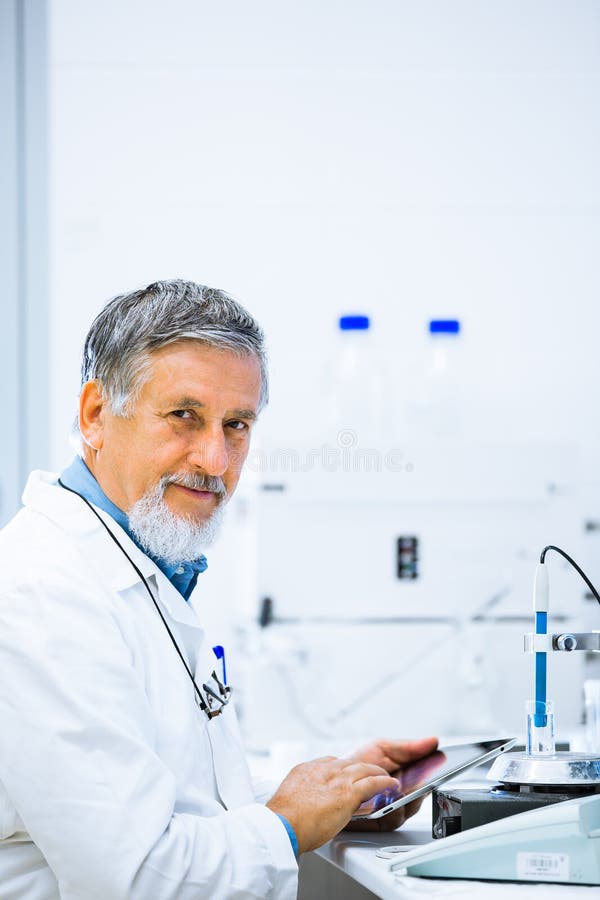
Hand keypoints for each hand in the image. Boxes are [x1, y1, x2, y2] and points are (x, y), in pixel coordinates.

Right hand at [266, 756, 399, 853]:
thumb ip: (301, 797)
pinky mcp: (348, 793)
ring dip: (376, 771)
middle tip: (370, 772)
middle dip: (361, 768)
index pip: (329, 762)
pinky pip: (373, 782)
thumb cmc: (283, 820)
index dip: (341, 768)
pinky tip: (391, 784)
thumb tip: (304, 807)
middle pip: (348, 763)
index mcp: (306, 770)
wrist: (283, 825)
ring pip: (363, 769)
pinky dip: (384, 782)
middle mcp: (323, 770)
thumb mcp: (289, 799)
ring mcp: (337, 779)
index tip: (345, 773)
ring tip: (384, 775)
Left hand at [343, 735, 438, 831]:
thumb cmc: (357, 762)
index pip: (427, 779)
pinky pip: (393, 819)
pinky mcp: (380, 821)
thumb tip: (433, 741)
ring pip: (409, 810)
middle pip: (420, 796)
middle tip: (423, 779)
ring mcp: (392, 809)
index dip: (435, 775)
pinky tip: (389, 798)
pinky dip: (393, 809)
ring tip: (404, 787)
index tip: (441, 767)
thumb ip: (409, 747)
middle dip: (422, 788)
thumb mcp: (383, 748)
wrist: (333, 776)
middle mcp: (401, 796)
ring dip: (408, 799)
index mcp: (406, 778)